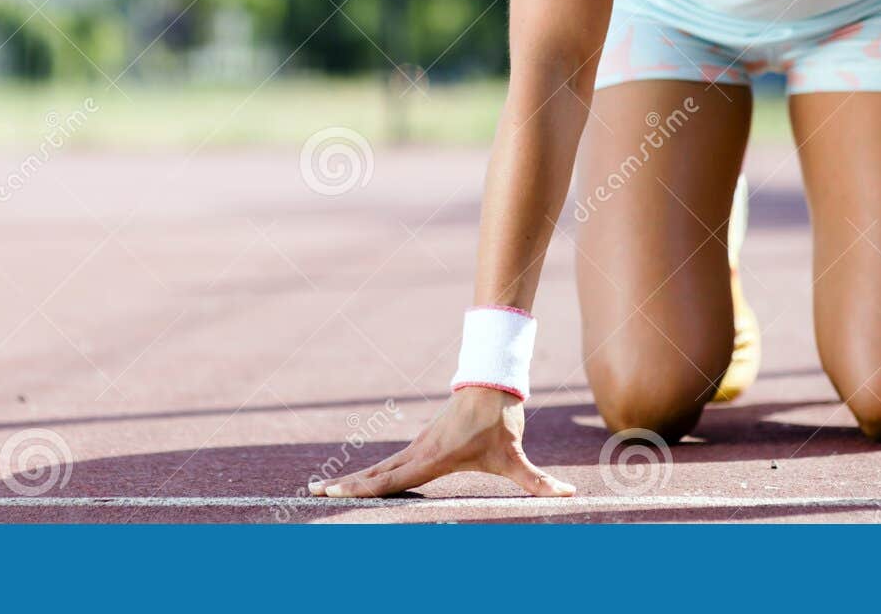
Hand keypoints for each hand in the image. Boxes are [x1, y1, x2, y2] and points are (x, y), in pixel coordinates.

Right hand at [309, 386, 576, 498]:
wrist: (491, 384)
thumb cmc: (500, 422)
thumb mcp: (516, 457)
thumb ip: (538, 482)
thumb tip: (567, 497)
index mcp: (431, 458)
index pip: (390, 478)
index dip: (361, 487)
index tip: (333, 491)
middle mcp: (418, 452)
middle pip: (375, 473)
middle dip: (345, 485)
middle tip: (313, 492)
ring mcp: (417, 447)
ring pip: (380, 467)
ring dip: (354, 479)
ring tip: (324, 488)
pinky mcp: (422, 445)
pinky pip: (390, 463)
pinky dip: (371, 474)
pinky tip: (361, 482)